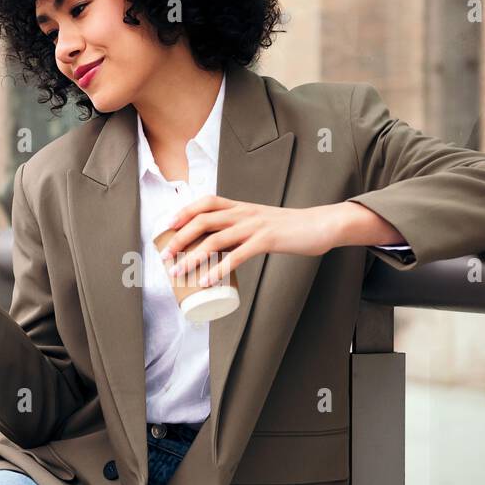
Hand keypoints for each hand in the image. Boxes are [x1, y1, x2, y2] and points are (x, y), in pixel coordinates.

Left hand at [160, 195, 341, 287]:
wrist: (319, 225)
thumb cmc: (288, 228)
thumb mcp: (260, 222)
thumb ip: (241, 228)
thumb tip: (219, 245)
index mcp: (241, 206)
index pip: (205, 202)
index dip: (183, 212)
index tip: (167, 227)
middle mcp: (244, 213)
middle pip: (203, 220)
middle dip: (180, 238)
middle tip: (166, 256)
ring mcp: (255, 226)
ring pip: (215, 239)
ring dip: (193, 257)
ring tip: (179, 273)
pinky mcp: (266, 240)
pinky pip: (236, 256)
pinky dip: (218, 270)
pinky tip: (208, 281)